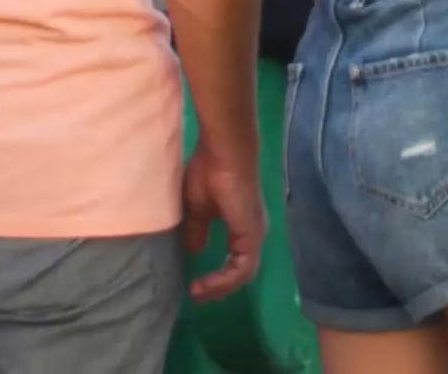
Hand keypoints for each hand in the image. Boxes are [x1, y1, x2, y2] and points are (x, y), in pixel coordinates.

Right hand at [178, 141, 266, 302]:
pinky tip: (205, 283)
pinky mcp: (252, 233)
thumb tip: (193, 250)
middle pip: (241, 272)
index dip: (216, 278)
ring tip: (197, 292)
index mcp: (242, 226)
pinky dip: (225, 279)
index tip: (192, 285)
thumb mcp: (196, 210)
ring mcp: (255, 233)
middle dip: (218, 288)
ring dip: (219, 287)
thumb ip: (197, 230)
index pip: (235, 262)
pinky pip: (244, 267)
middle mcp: (252, 232)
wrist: (224, 153)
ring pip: (244, 273)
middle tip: (195, 294)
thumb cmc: (209, 173)